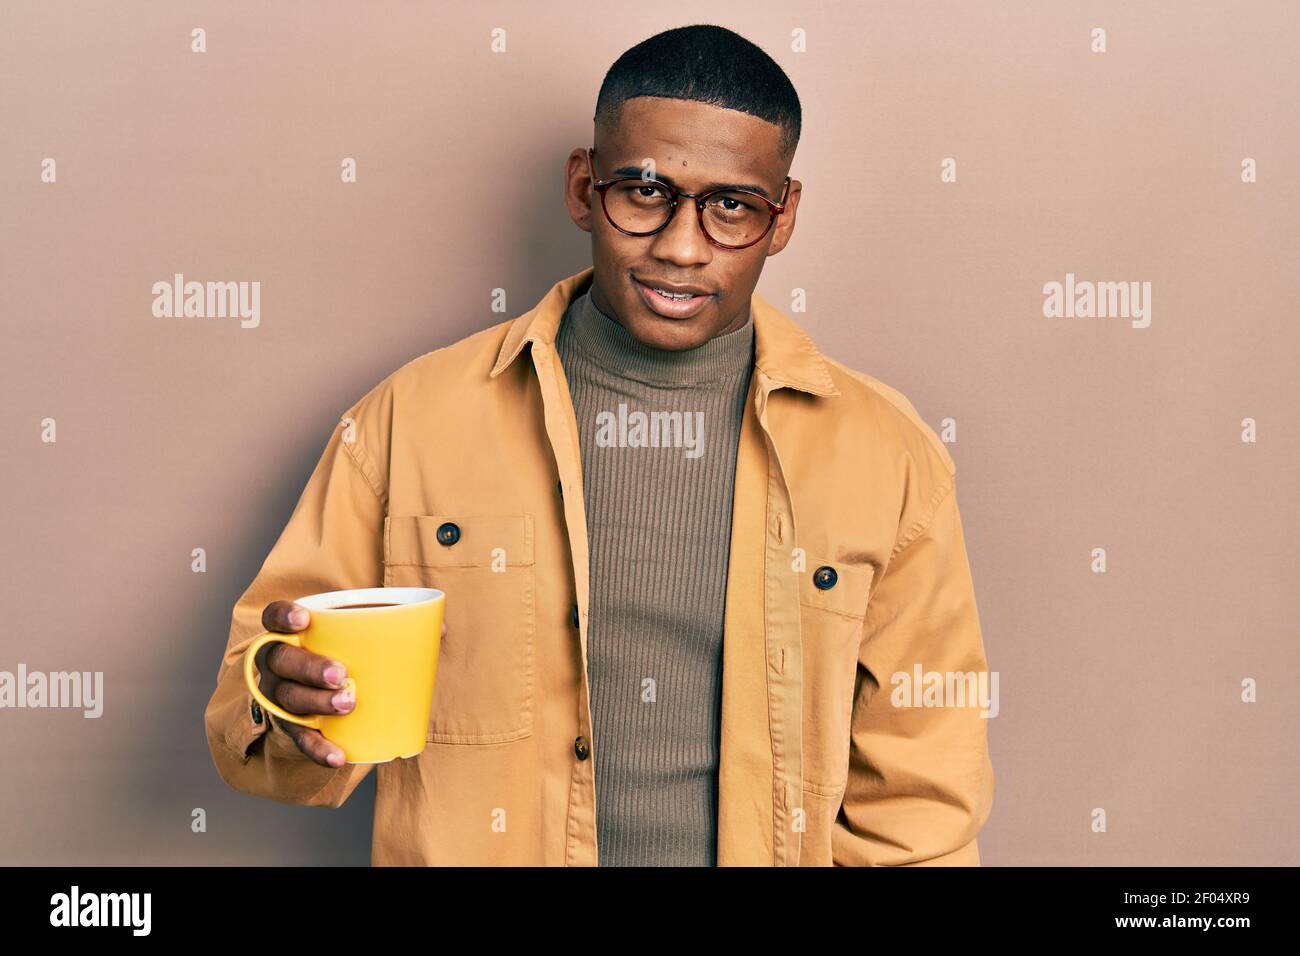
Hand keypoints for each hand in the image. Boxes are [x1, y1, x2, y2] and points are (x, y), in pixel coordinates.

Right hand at [255, 600, 445, 767]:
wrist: (322, 691)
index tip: (306, 620)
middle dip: (310, 668)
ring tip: (348, 704)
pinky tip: (338, 756)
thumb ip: (394, 626)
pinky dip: (318, 749)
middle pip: (282, 660)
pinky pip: (300, 739)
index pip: (275, 617)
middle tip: (342, 675)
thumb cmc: (347, 653)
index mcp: (293, 632)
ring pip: (288, 698)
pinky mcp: (292, 726)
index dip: (284, 616)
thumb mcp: (362, 636)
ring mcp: (280, 695)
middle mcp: (278, 663)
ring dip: (316, 703)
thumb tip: (438, 629)